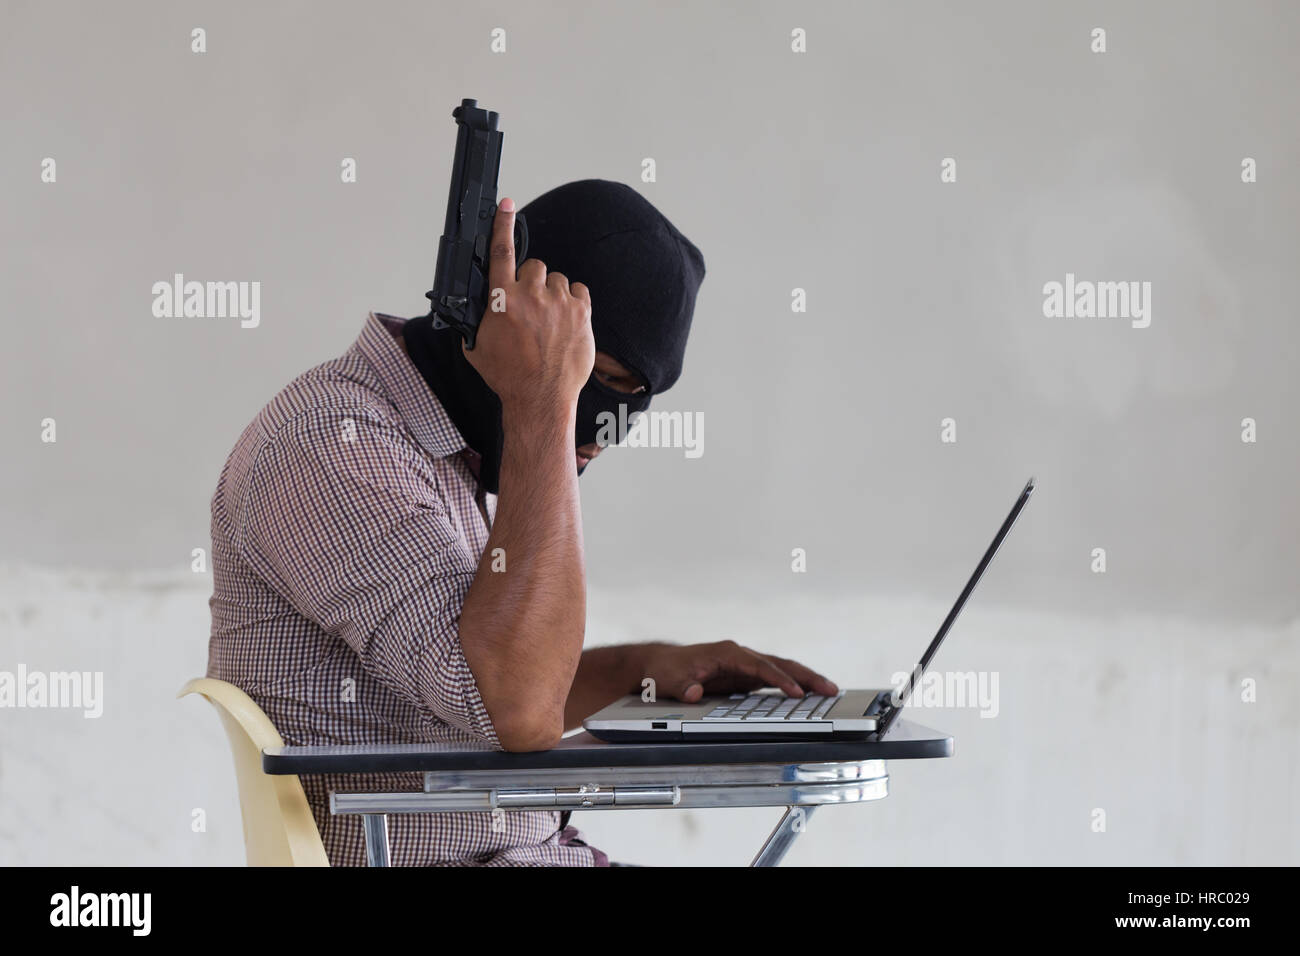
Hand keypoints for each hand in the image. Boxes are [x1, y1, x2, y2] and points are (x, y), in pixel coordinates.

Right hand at [463, 197, 594, 414]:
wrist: (541, 399)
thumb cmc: (509, 376)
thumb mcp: (477, 346)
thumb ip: (477, 317)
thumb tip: (477, 305)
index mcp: (501, 301)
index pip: (500, 253)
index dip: (501, 225)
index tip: (505, 204)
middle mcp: (531, 296)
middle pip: (533, 266)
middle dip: (531, 282)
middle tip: (530, 308)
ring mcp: (559, 303)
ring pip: (556, 280)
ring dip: (552, 295)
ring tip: (548, 322)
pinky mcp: (582, 313)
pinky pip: (578, 292)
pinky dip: (572, 303)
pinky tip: (564, 323)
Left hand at [640, 641, 838, 703]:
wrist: (659, 665)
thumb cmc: (666, 670)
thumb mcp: (668, 681)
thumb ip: (682, 687)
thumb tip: (694, 693)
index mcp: (726, 652)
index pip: (759, 666)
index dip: (778, 679)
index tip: (796, 692)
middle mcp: (739, 655)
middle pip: (778, 663)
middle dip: (804, 675)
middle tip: (829, 688)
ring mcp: (744, 665)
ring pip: (780, 669)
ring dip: (804, 680)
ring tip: (829, 691)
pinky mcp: (744, 676)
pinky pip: (773, 679)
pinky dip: (792, 685)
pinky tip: (808, 696)